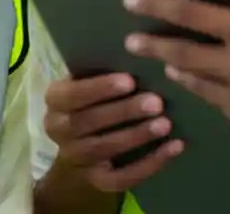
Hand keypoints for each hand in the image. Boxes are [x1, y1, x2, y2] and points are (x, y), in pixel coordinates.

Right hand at [42, 73, 183, 191]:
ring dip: (138, 136)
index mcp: (55, 101)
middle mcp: (59, 130)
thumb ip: (103, 68)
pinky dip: (150, 164)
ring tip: (166, 123)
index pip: (71, 95)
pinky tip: (174, 147)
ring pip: (105, 149)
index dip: (99, 89)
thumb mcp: (89, 80)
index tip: (129, 80)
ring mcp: (76, 158)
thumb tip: (140, 47)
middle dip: (124, 112)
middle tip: (157, 102)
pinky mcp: (96, 181)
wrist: (82, 144)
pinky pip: (122, 177)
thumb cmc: (94, 98)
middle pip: (88, 123)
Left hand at [123, 0, 229, 149]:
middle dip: (154, 45)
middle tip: (133, 42)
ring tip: (172, 67)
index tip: (131, 2)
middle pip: (183, 55)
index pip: (190, 13)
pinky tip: (223, 91)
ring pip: (202, 87)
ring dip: (183, 73)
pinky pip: (228, 112)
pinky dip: (222, 98)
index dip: (157, 5)